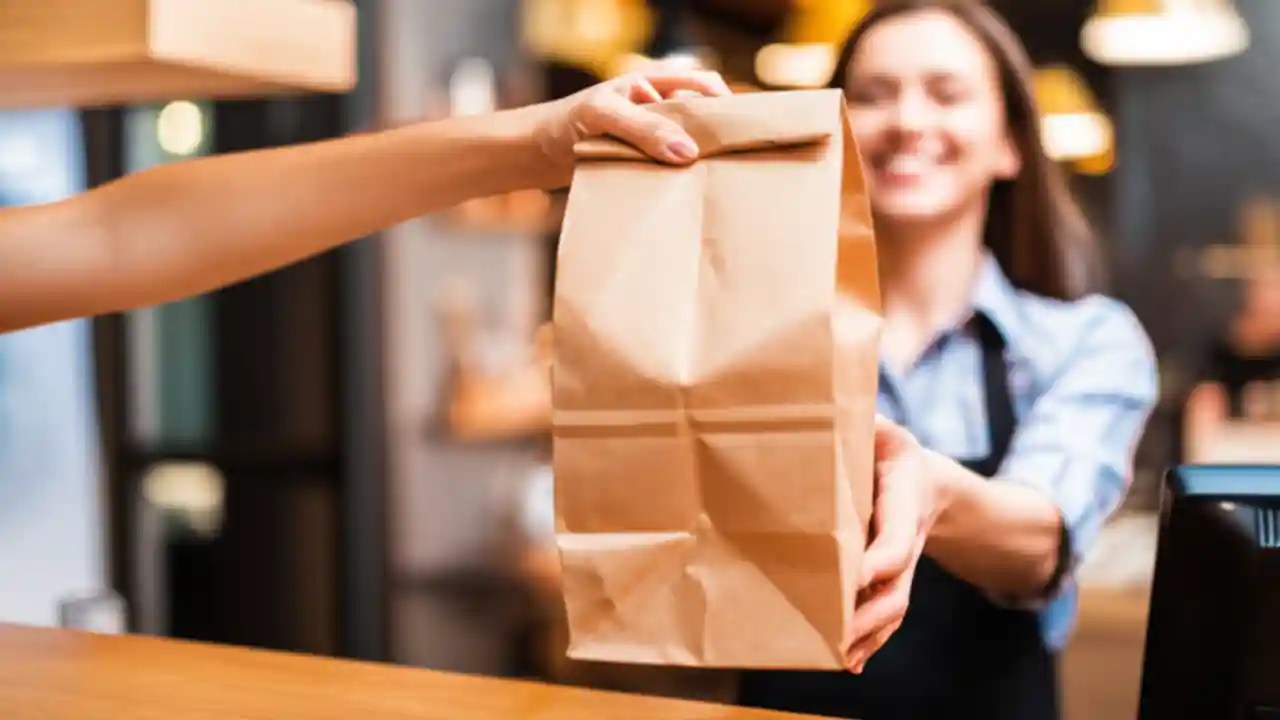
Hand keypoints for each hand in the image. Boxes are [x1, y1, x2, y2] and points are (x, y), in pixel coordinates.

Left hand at [530, 69, 731, 184]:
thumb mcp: (603, 116)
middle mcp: (655, 108)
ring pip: (685, 148)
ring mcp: (648, 138)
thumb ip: (644, 129)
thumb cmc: (562, 122)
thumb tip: (688, 152)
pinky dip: (675, 180)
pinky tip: (683, 196)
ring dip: (695, 163)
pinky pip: (666, 170)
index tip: (742, 128)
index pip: (703, 86)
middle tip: (733, 162)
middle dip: (716, 137)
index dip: (725, 103)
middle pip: (700, 119)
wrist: (531, 154)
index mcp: (653, 84)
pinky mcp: (638, 163)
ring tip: (713, 182)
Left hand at [843, 416, 949, 672]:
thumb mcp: (886, 431)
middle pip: (896, 585)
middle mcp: (907, 538)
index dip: (882, 558)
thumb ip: (867, 425)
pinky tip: (850, 660)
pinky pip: (886, 613)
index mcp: (906, 499)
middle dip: (870, 612)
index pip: (899, 536)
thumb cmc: (894, 453)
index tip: (858, 576)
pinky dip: (871, 640)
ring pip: (892, 607)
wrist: (928, 483)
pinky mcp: (892, 579)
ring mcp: (902, 564)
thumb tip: (833, 408)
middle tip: (839, 632)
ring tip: (841, 655)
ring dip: (868, 634)